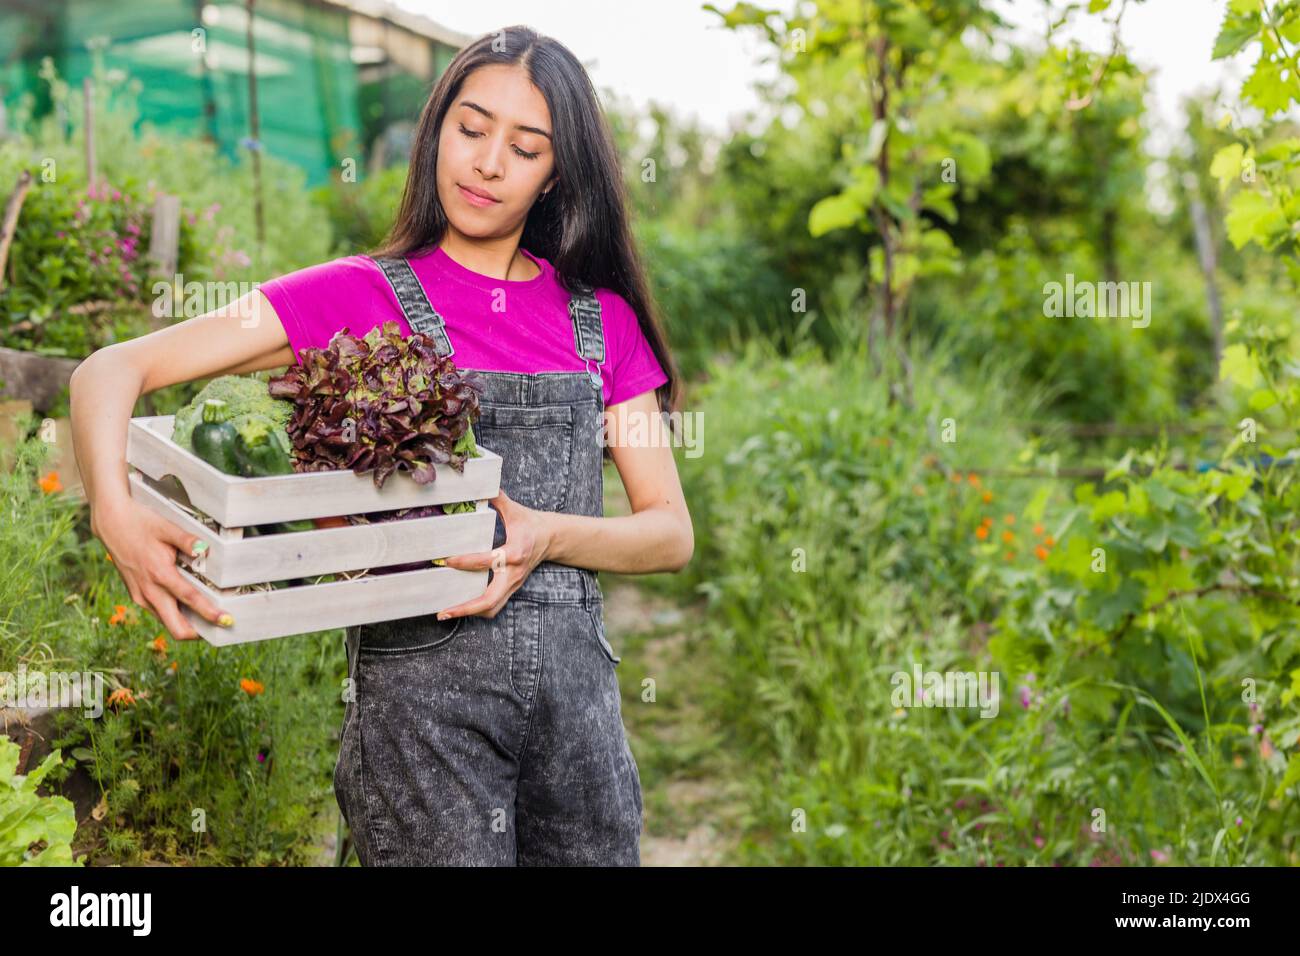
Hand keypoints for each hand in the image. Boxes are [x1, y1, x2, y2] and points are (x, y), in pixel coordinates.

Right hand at [91, 498, 232, 639]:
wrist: (111, 524)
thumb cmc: (140, 523)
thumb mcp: (166, 528)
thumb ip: (187, 540)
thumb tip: (205, 549)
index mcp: (159, 574)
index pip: (189, 599)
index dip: (209, 613)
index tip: (226, 621)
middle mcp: (149, 590)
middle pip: (175, 627)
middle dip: (199, 633)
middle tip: (220, 628)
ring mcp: (140, 596)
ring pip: (167, 622)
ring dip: (187, 625)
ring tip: (209, 620)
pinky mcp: (136, 596)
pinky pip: (158, 613)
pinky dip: (175, 615)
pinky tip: (188, 608)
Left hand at [436, 489, 550, 619]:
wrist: (550, 538)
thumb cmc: (529, 523)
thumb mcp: (514, 509)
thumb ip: (496, 498)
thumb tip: (479, 486)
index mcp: (514, 552)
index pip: (487, 561)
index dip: (466, 562)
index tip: (446, 560)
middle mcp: (513, 573)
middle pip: (489, 600)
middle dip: (465, 608)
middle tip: (443, 611)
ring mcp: (513, 584)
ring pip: (491, 608)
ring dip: (469, 613)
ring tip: (446, 613)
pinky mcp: (511, 588)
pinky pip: (494, 605)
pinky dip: (477, 609)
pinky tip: (460, 607)